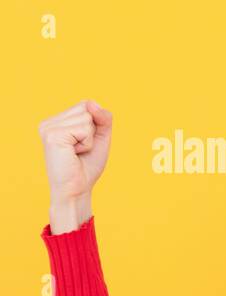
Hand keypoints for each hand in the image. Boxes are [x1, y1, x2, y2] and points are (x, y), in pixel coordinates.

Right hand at [40, 100, 112, 232]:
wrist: (76, 189)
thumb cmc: (87, 166)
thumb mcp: (100, 137)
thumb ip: (102, 118)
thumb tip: (91, 103)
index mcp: (57, 121)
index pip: (86, 105)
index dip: (96, 124)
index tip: (85, 143)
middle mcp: (49, 122)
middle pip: (87, 108)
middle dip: (93, 131)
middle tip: (81, 149)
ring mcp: (48, 127)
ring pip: (87, 118)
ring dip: (90, 138)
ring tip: (77, 152)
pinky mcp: (52, 134)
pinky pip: (84, 129)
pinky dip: (87, 143)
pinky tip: (74, 153)